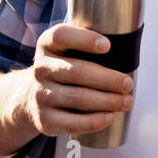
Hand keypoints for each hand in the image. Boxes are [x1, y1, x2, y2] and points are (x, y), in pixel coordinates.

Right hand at [15, 23, 134, 136]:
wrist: (30, 98)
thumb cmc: (62, 70)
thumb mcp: (65, 50)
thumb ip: (87, 44)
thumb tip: (127, 48)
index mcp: (47, 45)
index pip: (60, 36)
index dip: (83, 39)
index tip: (107, 45)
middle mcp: (40, 69)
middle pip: (76, 71)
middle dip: (107, 78)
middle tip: (128, 83)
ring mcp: (40, 95)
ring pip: (77, 98)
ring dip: (107, 101)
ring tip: (126, 101)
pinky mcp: (45, 119)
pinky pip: (72, 122)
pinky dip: (94, 121)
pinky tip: (110, 117)